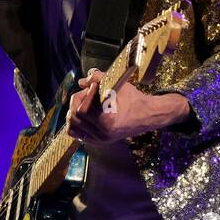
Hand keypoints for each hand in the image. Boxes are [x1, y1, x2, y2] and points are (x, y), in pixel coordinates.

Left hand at [65, 69, 191, 142]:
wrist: (147, 115)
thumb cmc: (133, 99)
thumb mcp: (116, 84)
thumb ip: (96, 78)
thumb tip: (81, 81)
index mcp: (107, 121)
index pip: (81, 109)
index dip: (84, 94)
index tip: (93, 87)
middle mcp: (103, 134)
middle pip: (74, 117)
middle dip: (77, 102)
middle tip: (87, 93)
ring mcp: (100, 140)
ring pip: (72, 127)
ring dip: (74, 112)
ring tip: (84, 103)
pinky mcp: (99, 142)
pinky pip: (78, 135)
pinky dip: (76, 123)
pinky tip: (83, 114)